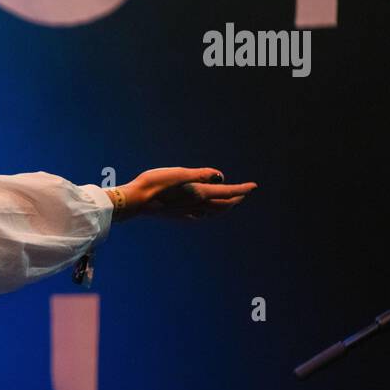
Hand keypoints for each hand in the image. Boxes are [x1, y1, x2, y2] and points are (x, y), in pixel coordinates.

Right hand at [117, 167, 256, 220]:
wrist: (135, 200)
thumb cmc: (154, 183)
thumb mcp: (179, 173)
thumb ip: (201, 174)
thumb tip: (221, 176)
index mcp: (199, 193)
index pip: (227, 192)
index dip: (242, 189)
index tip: (254, 186)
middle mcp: (196, 205)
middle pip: (223, 205)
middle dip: (235, 199)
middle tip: (244, 193)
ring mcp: (187, 212)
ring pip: (213, 212)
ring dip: (224, 207)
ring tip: (228, 202)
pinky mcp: (177, 215)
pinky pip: (200, 216)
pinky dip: (209, 212)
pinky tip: (203, 211)